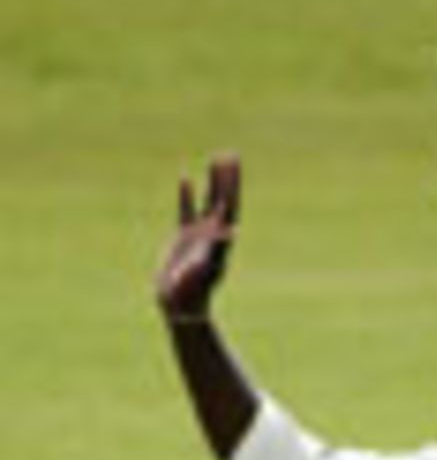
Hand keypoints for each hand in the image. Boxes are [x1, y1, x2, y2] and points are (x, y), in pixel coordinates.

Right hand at [156, 156, 240, 320]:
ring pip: (207, 202)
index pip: (230, 207)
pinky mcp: (183, 239)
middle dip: (227, 178)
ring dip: (212, 182)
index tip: (234, 165)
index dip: (232, 186)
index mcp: (220, 241)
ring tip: (215, 159)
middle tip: (231, 153)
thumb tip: (231, 232)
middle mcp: (213, 235)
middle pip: (223, 201)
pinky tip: (185, 177)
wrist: (179, 306)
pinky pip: (186, 211)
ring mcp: (198, 236)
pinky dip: (186, 195)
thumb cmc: (191, 293)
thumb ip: (215, 250)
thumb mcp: (203, 271)